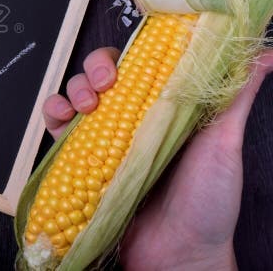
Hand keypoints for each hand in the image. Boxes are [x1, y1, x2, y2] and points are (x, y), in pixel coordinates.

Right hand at [43, 47, 272, 269]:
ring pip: (78, 95)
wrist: (179, 256)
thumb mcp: (225, 144)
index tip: (130, 61)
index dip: (129, 54)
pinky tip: (61, 117)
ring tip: (84, 105)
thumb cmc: (209, 205)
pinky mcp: (83, 162)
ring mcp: (107, 140)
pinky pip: (58, 130)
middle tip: (105, 85)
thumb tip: (261, 55)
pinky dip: (52, 115)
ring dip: (73, 88)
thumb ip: (235, 97)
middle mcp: (133, 119)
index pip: (140, 64)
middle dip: (95, 69)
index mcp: (166, 109)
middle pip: (102, 74)